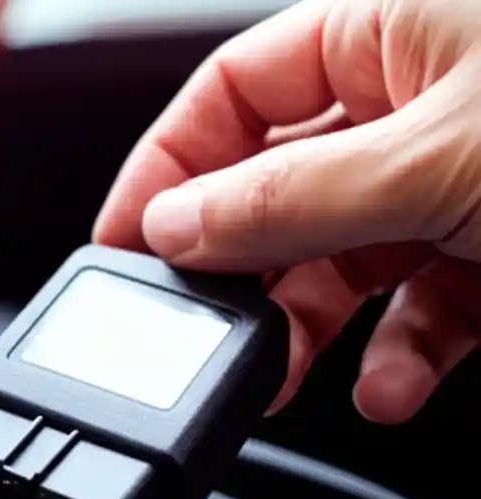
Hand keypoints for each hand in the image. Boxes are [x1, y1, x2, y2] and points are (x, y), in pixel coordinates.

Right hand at [93, 0, 480, 423]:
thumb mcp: (435, 161)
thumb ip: (291, 197)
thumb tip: (174, 225)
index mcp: (387, 30)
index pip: (232, 89)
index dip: (168, 168)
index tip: (126, 245)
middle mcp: (415, 99)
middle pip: (278, 188)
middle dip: (241, 270)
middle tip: (201, 327)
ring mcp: (456, 178)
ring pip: (344, 260)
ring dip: (309, 329)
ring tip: (282, 377)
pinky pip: (421, 306)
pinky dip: (398, 355)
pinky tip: (386, 387)